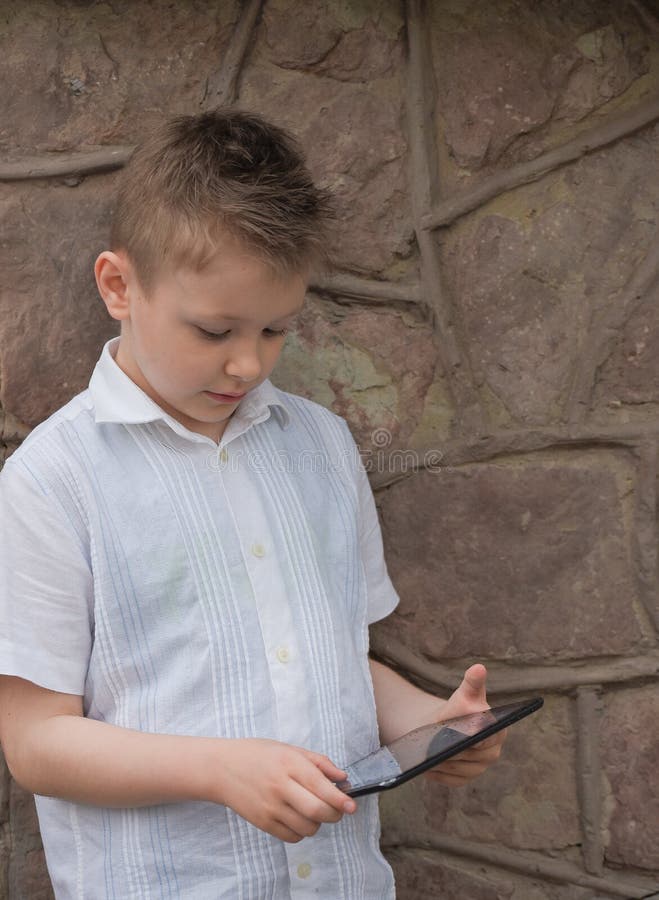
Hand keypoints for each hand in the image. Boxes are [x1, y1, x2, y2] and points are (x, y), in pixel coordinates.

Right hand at [213, 738, 355, 841]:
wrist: (222, 768)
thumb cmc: (258, 755)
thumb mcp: (289, 749)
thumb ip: (319, 762)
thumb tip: (343, 778)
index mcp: (289, 764)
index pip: (321, 787)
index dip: (340, 800)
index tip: (352, 806)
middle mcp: (280, 786)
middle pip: (317, 811)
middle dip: (334, 814)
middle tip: (338, 810)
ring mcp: (270, 807)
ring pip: (307, 828)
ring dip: (318, 823)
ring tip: (313, 810)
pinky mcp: (262, 823)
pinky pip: (292, 836)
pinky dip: (302, 831)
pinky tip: (298, 818)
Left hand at [425, 663, 505, 785]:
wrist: (439, 725)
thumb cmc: (455, 709)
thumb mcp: (463, 695)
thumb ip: (472, 683)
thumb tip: (479, 668)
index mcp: (497, 731)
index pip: (490, 737)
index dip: (479, 735)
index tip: (467, 731)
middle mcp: (492, 753)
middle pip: (473, 756)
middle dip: (455, 747)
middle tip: (438, 741)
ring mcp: (478, 769)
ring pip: (459, 767)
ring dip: (444, 760)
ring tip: (428, 752)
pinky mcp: (462, 779)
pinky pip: (449, 778)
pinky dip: (437, 771)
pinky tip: (427, 764)